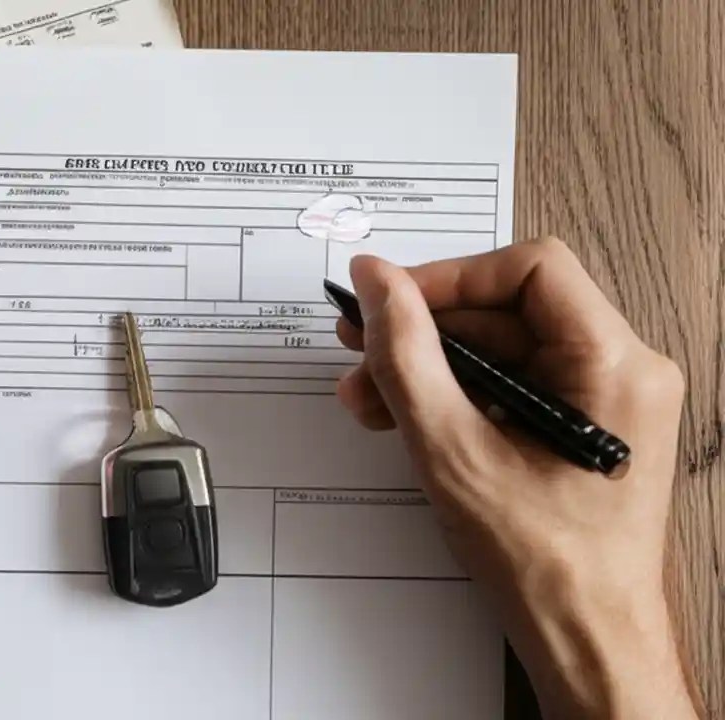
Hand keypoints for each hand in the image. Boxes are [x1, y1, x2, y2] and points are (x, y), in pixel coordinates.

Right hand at [334, 239, 699, 718]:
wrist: (583, 639)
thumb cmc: (547, 565)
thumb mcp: (452, 449)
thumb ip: (406, 355)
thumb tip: (377, 285)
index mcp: (614, 365)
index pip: (530, 268)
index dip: (449, 277)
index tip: (389, 300)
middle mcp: (621, 371)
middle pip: (508, 308)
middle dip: (425, 330)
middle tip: (360, 346)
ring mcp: (601, 400)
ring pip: (501, 348)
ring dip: (428, 366)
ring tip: (369, 396)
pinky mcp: (577, 425)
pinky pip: (508, 384)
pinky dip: (452, 395)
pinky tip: (404, 416)